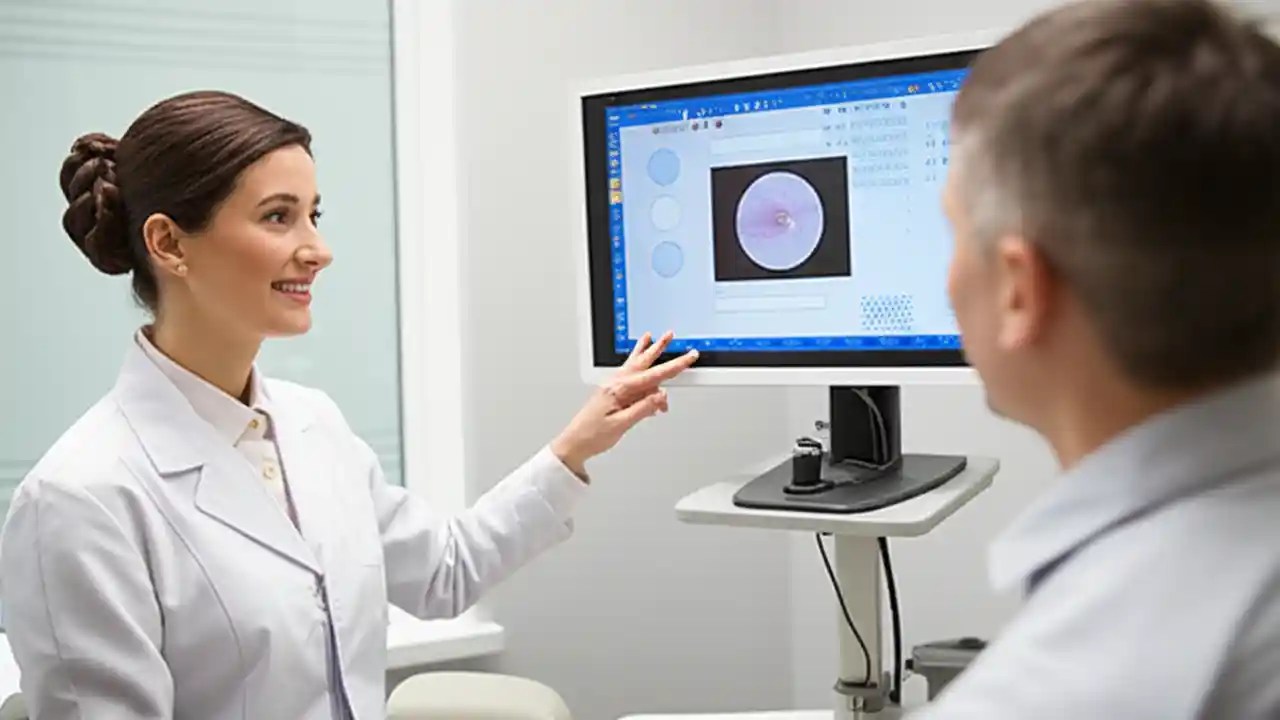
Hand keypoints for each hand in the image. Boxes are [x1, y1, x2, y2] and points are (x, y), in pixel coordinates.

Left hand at [550, 331, 698, 478]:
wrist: (575, 442)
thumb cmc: (592, 434)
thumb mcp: (621, 424)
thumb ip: (643, 408)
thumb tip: (661, 396)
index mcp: (619, 389)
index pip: (653, 376)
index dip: (674, 366)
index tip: (688, 358)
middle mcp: (615, 384)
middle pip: (642, 362)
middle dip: (658, 348)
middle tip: (670, 335)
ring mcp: (613, 387)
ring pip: (634, 365)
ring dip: (645, 352)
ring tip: (652, 338)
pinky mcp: (612, 393)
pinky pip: (629, 375)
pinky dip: (638, 367)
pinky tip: (639, 362)